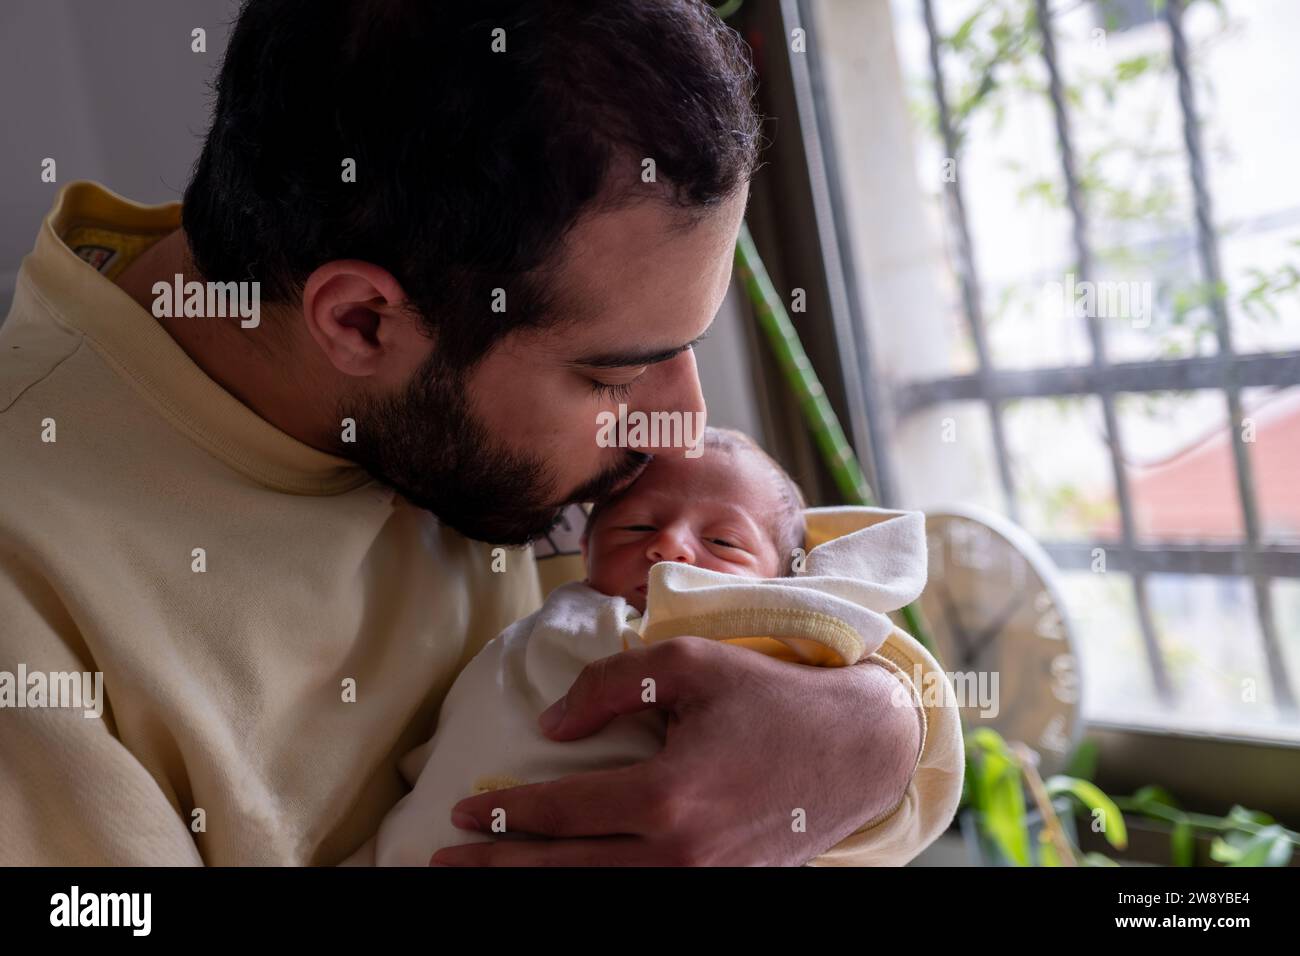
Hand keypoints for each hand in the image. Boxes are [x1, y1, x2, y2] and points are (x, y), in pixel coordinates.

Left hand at [430, 636, 922, 865]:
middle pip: (565, 872)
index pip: (563, 812)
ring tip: (490, 883)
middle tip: (442, 864)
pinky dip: (594, 895)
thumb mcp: (688, 663)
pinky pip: (642, 899)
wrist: (859, 748)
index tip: (462, 811)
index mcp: (668, 797)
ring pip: (598, 898)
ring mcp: (704, 882)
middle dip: (497, 870)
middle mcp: (681, 854)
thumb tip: (550, 725)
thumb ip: (608, 684)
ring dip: (537, 890)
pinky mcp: (723, 891)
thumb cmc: (772, 695)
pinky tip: (566, 882)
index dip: (505, 814)